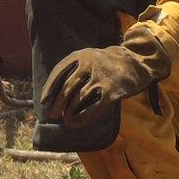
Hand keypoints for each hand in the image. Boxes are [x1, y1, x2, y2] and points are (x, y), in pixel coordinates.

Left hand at [40, 44, 159, 126]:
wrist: (135, 61)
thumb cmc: (106, 64)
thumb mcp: (88, 58)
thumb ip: (73, 69)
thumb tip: (53, 94)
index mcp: (81, 55)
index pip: (59, 71)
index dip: (49, 87)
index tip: (43, 101)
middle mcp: (90, 64)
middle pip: (68, 87)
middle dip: (57, 103)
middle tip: (52, 114)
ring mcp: (102, 78)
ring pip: (79, 98)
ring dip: (68, 111)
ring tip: (65, 118)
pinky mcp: (112, 92)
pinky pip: (94, 108)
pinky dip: (82, 118)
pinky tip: (75, 124)